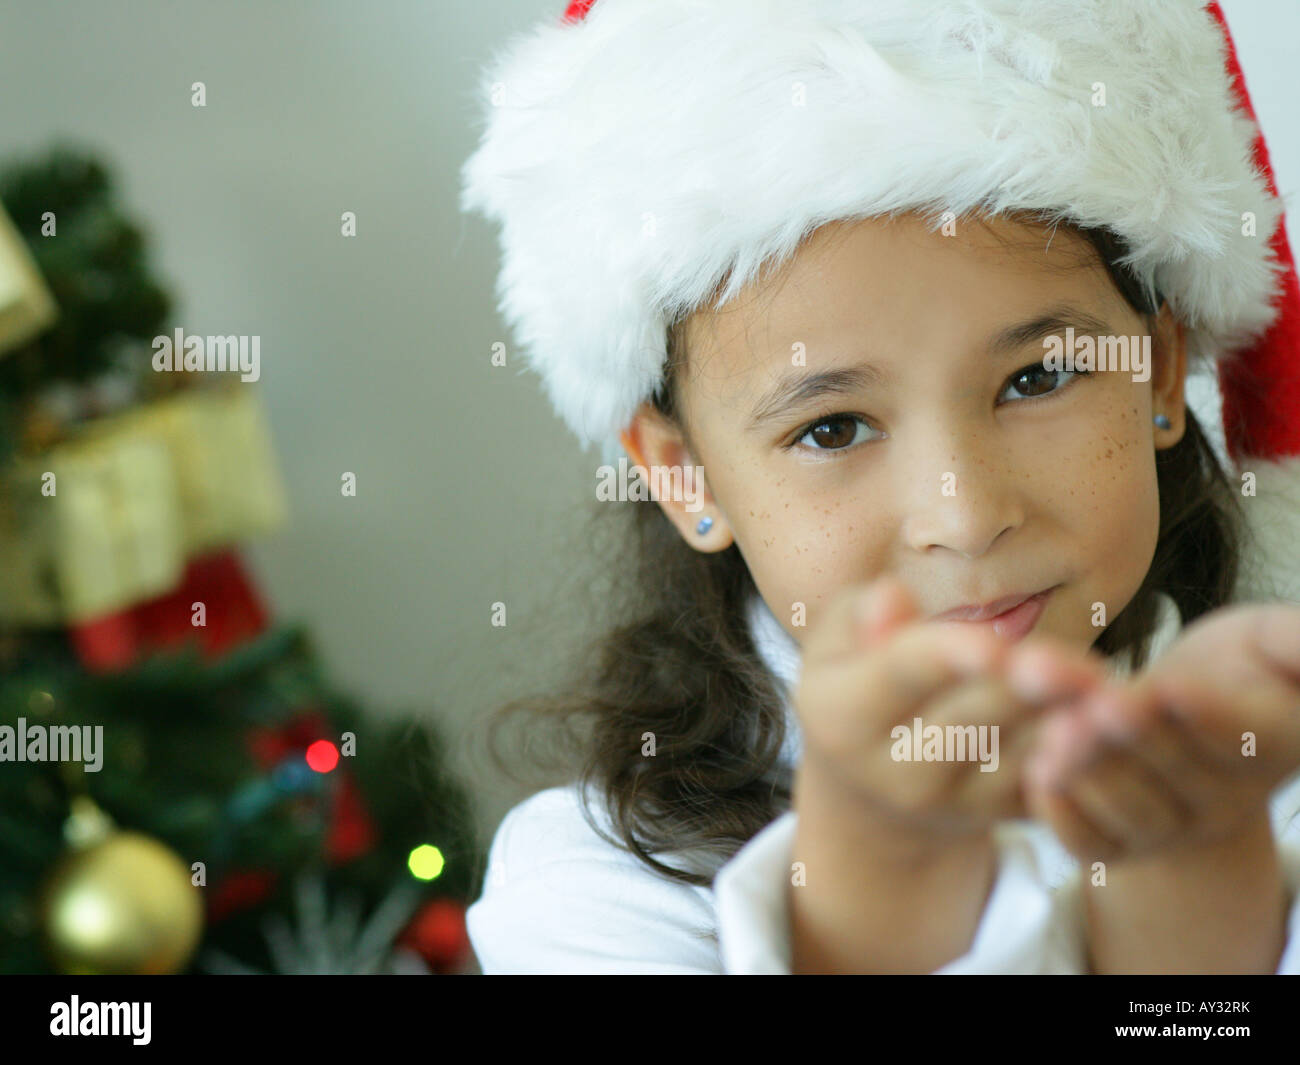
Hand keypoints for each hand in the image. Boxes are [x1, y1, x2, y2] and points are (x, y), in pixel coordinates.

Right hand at [794, 575, 1109, 837]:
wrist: (872, 783)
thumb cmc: (858, 680)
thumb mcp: (835, 641)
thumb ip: (860, 612)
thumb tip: (894, 599)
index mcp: (842, 715)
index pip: (897, 679)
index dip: (945, 660)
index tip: (991, 644)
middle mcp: (894, 770)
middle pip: (966, 725)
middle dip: (1018, 694)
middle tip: (1067, 666)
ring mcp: (952, 801)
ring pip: (1018, 757)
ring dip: (1064, 721)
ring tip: (1102, 686)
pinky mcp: (1002, 815)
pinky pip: (1049, 787)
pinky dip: (1081, 754)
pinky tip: (1110, 715)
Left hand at [1021, 603, 1299, 862]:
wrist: (1187, 718)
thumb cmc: (1235, 667)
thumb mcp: (1270, 640)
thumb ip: (1295, 644)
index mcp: (1278, 743)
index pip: (1249, 736)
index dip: (1209, 715)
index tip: (1168, 688)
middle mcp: (1229, 799)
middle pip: (1181, 772)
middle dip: (1135, 738)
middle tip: (1098, 709)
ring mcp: (1175, 827)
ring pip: (1134, 810)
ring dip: (1094, 774)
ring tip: (1057, 734)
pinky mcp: (1121, 844)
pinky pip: (1094, 843)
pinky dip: (1063, 815)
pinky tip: (1036, 777)